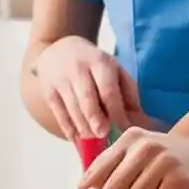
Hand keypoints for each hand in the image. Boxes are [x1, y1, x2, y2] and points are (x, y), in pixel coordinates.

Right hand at [32, 35, 149, 139]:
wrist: (58, 49)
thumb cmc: (94, 63)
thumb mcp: (114, 69)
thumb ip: (128, 92)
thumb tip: (141, 119)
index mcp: (99, 62)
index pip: (108, 90)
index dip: (116, 111)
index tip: (124, 128)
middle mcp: (78, 69)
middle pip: (87, 99)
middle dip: (96, 120)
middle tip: (103, 135)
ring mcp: (60, 80)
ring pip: (72, 109)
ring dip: (84, 128)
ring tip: (93, 140)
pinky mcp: (48, 91)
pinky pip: (59, 114)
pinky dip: (69, 129)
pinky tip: (78, 140)